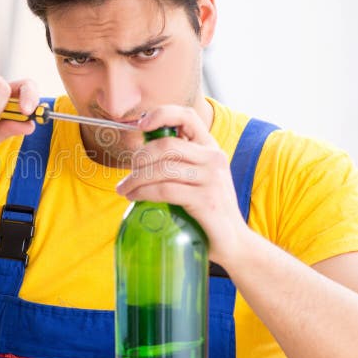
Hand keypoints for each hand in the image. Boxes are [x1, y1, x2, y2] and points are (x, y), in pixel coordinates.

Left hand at [115, 105, 249, 266]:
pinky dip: (143, 192)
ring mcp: (212, 178)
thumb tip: (140, 158)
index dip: (160, 114)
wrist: (234, 243)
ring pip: (162, 168)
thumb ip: (178, 164)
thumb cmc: (209, 211)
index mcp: (210, 148)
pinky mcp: (206, 199)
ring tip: (124, 190)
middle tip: (127, 175)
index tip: (140, 125)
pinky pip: (165, 190)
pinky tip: (135, 197)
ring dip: (135, 178)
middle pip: (166, 145)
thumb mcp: (198, 179)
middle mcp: (213, 158)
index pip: (186, 116)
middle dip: (139, 158)